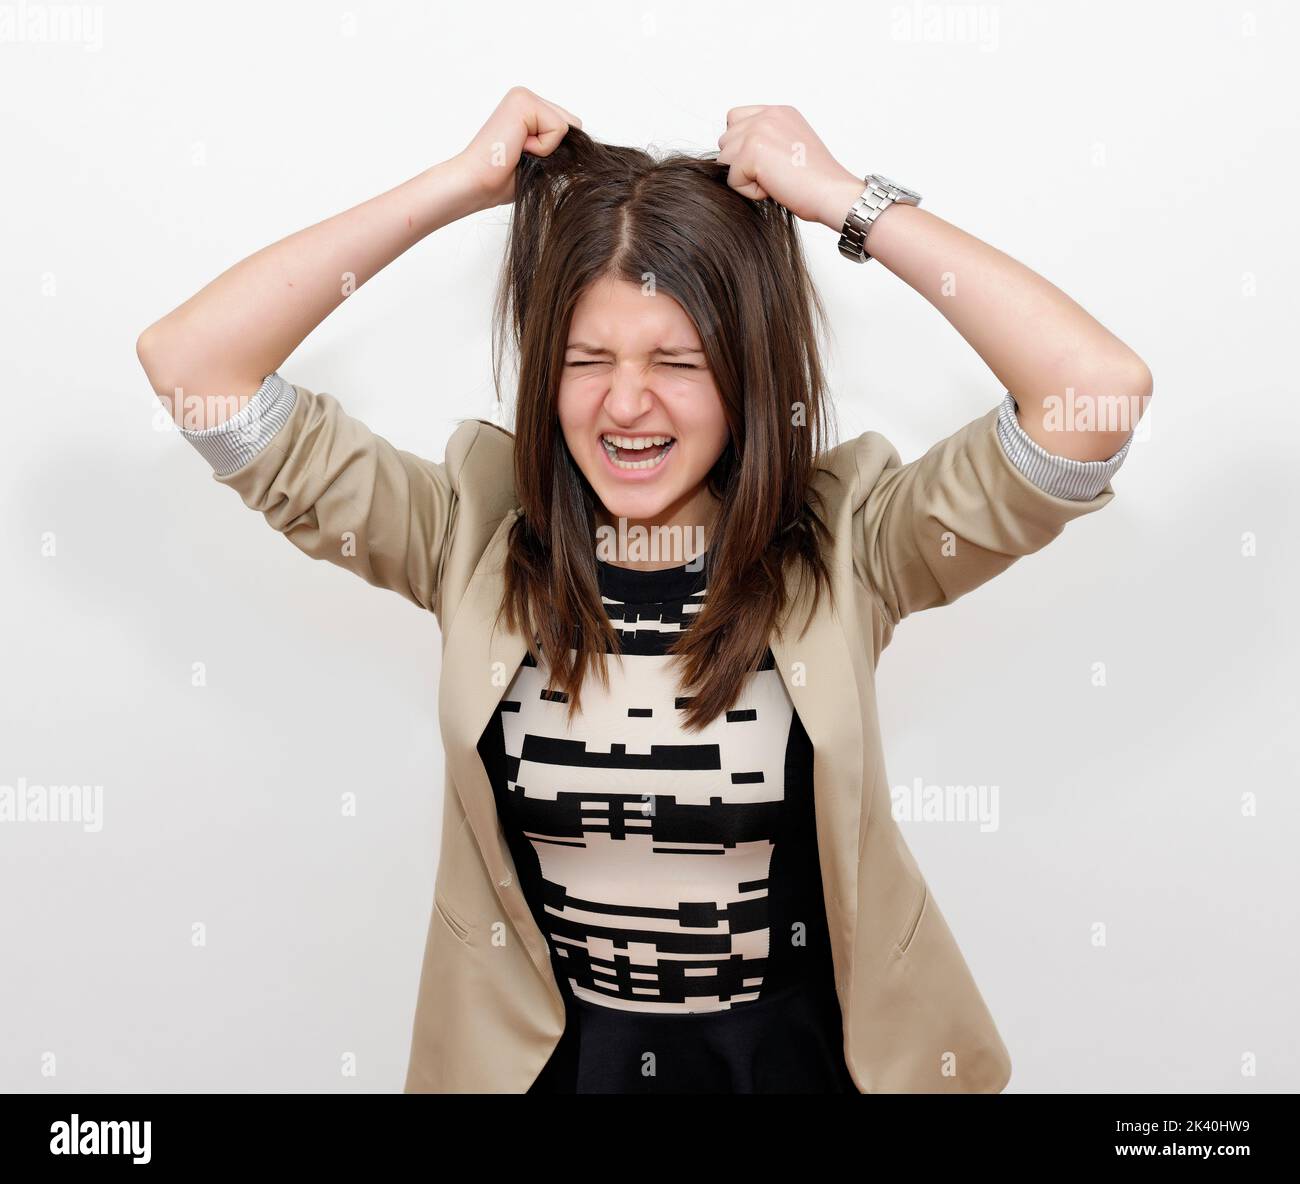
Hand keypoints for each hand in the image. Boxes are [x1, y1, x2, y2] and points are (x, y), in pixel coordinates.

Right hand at [453, 86, 582, 210]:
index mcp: (528, 109)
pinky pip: (558, 130)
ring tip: (519, 153)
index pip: (568, 128)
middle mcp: (525, 97)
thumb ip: (559, 148)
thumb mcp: (540, 161)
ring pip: (566, 127)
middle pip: (573, 125)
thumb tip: (586, 150)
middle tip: (522, 157)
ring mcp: (523, 96)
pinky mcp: (523, 101)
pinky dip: (542, 149)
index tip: (526, 159)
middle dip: (555, 150)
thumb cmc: (503, 179)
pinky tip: (518, 149)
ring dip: (548, 151)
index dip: (556, 152)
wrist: (476, 183)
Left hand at [715, 105, 864, 231]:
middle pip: (726, 141)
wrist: (832, 193)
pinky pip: (731, 179)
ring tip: (774, 181)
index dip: (742, 146)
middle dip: (741, 163)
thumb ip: (766, 139)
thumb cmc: (817, 180)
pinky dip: (749, 192)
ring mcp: (759, 130)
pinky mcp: (752, 150)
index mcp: (778, 112)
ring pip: (725, 160)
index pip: (735, 118)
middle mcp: (768, 115)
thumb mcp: (791, 146)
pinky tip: (774, 188)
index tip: (766, 162)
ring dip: (745, 177)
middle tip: (773, 174)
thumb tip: (735, 153)